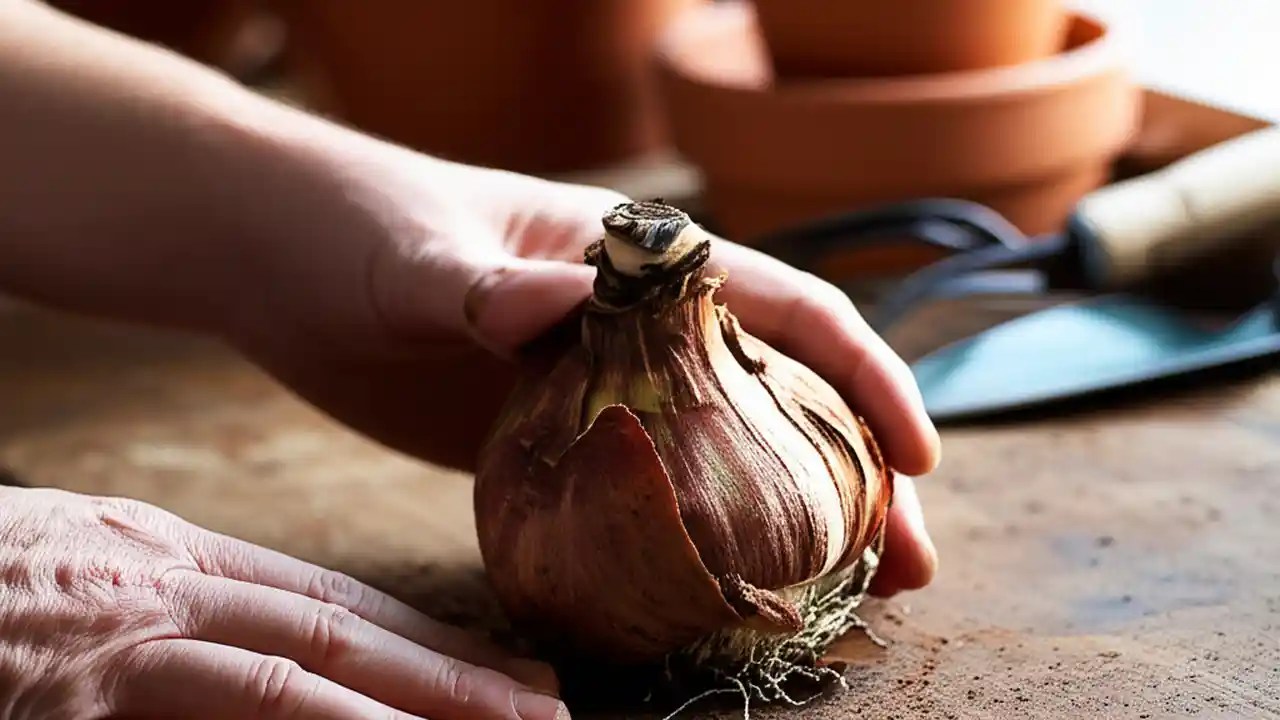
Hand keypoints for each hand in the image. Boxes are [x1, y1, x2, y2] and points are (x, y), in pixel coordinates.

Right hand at [0, 487, 566, 718]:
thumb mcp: (71, 571)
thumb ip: (166, 614)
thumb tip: (260, 654)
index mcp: (159, 552)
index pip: (324, 595)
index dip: (419, 634)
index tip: (498, 664)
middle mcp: (154, 582)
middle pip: (338, 626)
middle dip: (450, 670)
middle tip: (548, 704)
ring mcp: (113, 639)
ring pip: (298, 670)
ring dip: (415, 702)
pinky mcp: (72, 695)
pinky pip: (226, 708)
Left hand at [222, 138, 939, 596]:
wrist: (280, 260)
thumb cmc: (354, 228)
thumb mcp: (416, 255)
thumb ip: (482, 283)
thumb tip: (551, 303)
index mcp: (631, 257)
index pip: (780, 306)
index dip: (861, 375)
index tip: (918, 452)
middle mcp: (633, 324)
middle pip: (776, 396)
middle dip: (852, 473)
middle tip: (905, 562)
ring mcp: (596, 386)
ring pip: (721, 453)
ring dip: (788, 520)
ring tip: (848, 595)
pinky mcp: (548, 435)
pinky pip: (640, 491)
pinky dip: (690, 539)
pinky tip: (715, 593)